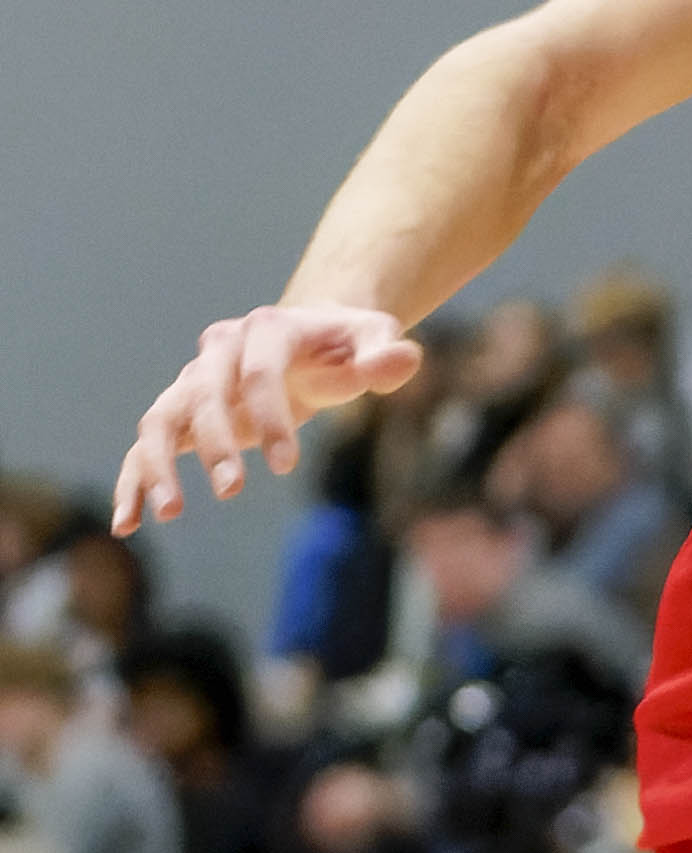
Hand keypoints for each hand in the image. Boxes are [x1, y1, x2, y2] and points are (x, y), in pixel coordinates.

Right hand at [112, 304, 425, 532]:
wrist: (310, 338)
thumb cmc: (346, 344)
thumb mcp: (373, 339)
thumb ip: (386, 354)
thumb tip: (399, 360)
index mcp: (265, 329)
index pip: (258, 373)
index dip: (270, 417)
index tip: (286, 466)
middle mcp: (217, 351)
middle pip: (204, 397)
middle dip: (215, 445)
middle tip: (232, 491)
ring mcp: (193, 381)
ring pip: (160, 419)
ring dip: (158, 465)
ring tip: (169, 513)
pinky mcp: (180, 411)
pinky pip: (145, 445)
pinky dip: (134, 481)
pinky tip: (130, 523)